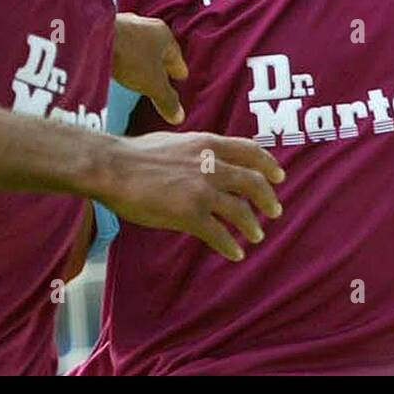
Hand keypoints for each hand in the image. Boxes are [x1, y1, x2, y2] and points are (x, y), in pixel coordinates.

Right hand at [98, 132, 284, 261]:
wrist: (114, 167)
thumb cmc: (137, 154)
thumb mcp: (176, 140)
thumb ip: (197, 148)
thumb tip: (207, 155)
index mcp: (207, 143)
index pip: (250, 151)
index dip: (268, 164)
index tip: (279, 176)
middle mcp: (210, 165)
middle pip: (253, 182)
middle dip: (268, 199)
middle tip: (274, 211)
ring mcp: (201, 190)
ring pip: (241, 211)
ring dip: (252, 226)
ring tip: (256, 235)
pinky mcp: (189, 214)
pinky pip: (219, 234)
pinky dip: (230, 246)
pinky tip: (234, 253)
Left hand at [112, 13, 187, 124]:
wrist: (92, 36)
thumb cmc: (130, 57)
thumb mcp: (152, 84)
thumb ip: (166, 100)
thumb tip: (179, 117)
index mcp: (163, 35)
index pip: (176, 56)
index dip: (178, 69)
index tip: (181, 77)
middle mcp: (146, 26)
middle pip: (157, 49)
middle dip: (159, 63)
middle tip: (162, 77)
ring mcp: (125, 25)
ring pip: (138, 45)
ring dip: (140, 59)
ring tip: (139, 73)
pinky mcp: (105, 28)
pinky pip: (120, 45)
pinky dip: (123, 56)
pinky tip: (118, 65)